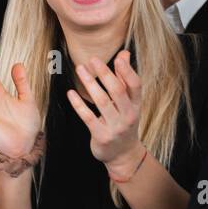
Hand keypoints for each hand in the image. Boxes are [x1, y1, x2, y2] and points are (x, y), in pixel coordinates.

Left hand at [66, 51, 144, 173]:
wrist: (122, 154)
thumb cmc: (124, 122)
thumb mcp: (129, 103)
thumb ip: (124, 79)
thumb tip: (124, 53)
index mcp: (136, 106)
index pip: (135, 86)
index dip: (128, 71)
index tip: (118, 58)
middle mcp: (128, 115)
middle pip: (117, 91)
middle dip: (105, 74)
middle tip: (92, 60)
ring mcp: (115, 127)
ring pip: (102, 102)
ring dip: (90, 84)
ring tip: (80, 70)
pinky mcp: (101, 136)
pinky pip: (88, 117)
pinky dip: (78, 104)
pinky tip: (70, 93)